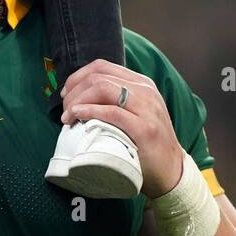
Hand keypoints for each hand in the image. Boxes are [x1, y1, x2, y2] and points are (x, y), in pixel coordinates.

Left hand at [60, 59, 184, 198]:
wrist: (170, 169)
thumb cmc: (145, 143)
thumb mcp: (135, 112)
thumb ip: (116, 100)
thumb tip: (80, 96)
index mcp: (141, 83)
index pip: (101, 66)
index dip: (77, 77)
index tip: (66, 94)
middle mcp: (145, 90)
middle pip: (98, 77)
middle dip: (74, 91)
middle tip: (64, 110)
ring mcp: (146, 108)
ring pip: (102, 88)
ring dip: (77, 101)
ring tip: (67, 117)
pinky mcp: (144, 128)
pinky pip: (110, 112)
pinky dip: (88, 111)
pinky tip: (77, 117)